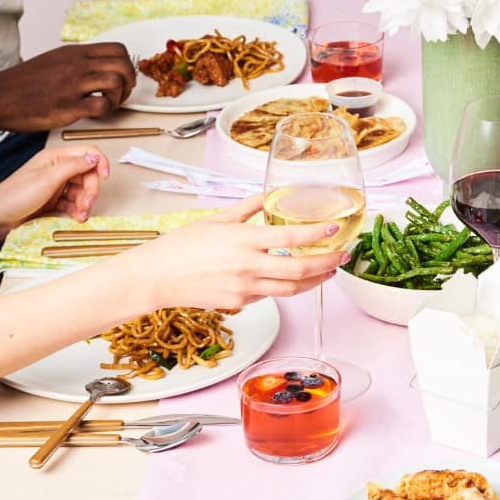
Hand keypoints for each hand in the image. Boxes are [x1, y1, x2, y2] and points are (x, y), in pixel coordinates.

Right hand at [0, 44, 136, 131]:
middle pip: (122, 65)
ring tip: (108, 106)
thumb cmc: (21, 83)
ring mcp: (72, 85)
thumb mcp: (52, 60)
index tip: (123, 78)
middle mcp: (76, 65)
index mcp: (74, 52)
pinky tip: (95, 115)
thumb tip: (96, 67)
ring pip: (115, 82)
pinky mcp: (67, 106)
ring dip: (119, 97)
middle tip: (121, 94)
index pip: (117, 49)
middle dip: (129, 82)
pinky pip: (101, 106)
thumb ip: (75, 61)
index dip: (127, 65)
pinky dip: (105, 112)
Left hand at [0, 147, 110, 243]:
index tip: (105, 177)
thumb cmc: (15, 195)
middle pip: (87, 175)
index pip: (87, 152)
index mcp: (56, 157)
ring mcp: (55, 186)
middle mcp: (57, 169)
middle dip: (91, 190)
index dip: (100, 163)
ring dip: (84, 203)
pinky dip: (77, 211)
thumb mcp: (47, 178)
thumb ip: (74, 166)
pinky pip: (73, 204)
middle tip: (87, 203)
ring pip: (82, 191)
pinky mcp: (53, 202)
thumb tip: (95, 157)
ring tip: (79, 215)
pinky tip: (74, 218)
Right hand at [115, 195, 346, 310]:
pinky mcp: (240, 303)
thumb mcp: (217, 219)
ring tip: (329, 271)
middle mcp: (248, 266)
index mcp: (243, 241)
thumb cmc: (181, 245)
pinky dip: (287, 286)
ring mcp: (245, 288)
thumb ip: (248, 208)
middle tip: (342, 256)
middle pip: (300, 270)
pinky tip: (295, 278)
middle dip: (327, 264)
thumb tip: (269, 196)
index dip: (318, 235)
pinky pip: (271, 295)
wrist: (157, 277)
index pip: (291, 239)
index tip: (335, 229)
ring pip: (291, 289)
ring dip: (315, 281)